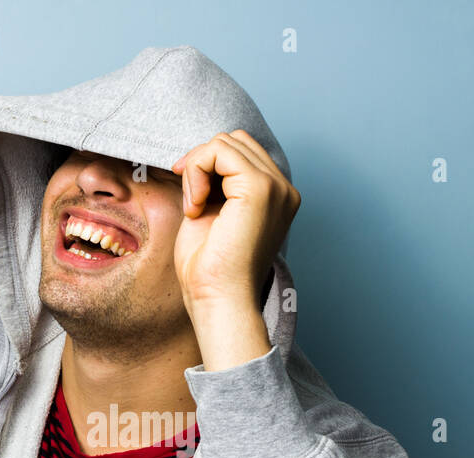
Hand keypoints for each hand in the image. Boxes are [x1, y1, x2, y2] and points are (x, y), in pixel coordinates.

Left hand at [172, 130, 299, 312]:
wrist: (218, 299)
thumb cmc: (210, 269)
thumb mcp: (212, 212)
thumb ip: (215, 183)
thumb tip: (199, 155)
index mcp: (276, 197)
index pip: (241, 152)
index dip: (208, 164)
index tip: (190, 194)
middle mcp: (283, 189)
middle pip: (234, 141)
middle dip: (202, 163)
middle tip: (190, 200)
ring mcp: (276, 187)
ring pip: (224, 142)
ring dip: (197, 169)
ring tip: (194, 206)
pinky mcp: (260, 188)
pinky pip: (218, 151)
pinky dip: (196, 171)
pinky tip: (195, 206)